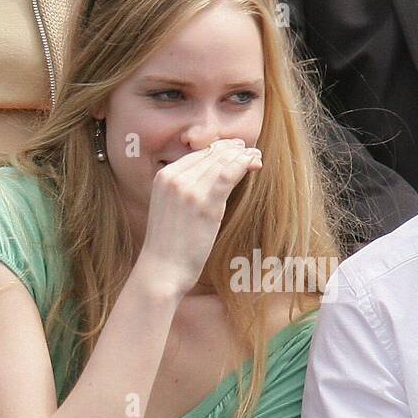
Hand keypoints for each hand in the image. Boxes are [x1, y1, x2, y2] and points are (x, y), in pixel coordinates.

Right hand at [135, 138, 262, 296]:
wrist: (162, 269)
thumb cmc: (168, 245)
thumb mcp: (169, 209)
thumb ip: (182, 191)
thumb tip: (206, 181)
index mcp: (163, 177)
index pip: (196, 155)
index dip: (218, 149)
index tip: (235, 149)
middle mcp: (174, 178)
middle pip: (210, 155)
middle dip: (233, 150)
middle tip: (250, 151)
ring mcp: (188, 190)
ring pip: (221, 162)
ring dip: (242, 156)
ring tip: (256, 157)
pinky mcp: (204, 204)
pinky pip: (228, 175)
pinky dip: (243, 165)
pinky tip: (254, 163)